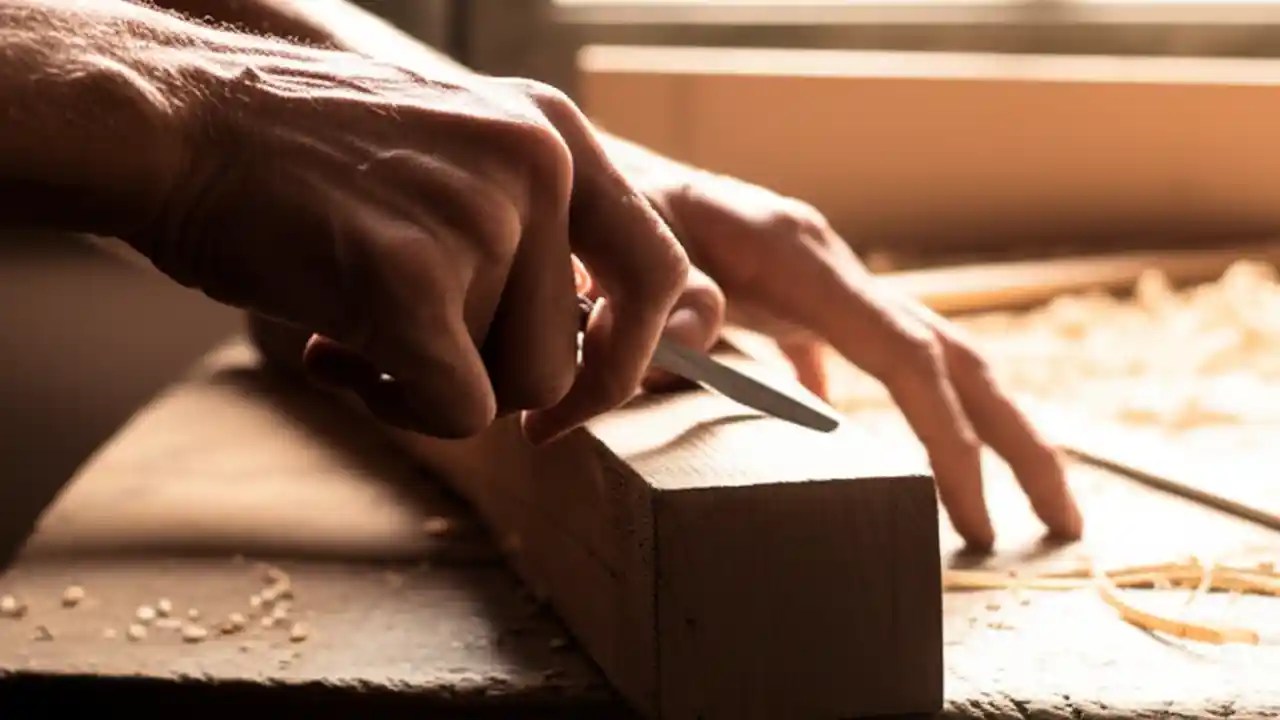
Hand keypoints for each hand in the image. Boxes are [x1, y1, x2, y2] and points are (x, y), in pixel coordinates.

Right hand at [128, 28, 686, 440]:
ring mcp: (480, 219)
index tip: (576, 396)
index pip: (659, 271)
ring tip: (356, 330)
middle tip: (424, 362)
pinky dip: (398, 406)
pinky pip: (457, 411)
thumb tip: (584, 361)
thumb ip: (527, 242)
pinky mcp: (414, 279)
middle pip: (568, 358)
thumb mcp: (455, 167)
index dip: (629, 354)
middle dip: (499, 384)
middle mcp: (537, 167)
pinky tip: (332, 350)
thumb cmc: (309, 164)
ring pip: (513, 391)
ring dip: (435, 386)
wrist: (182, 123)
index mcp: (554, 136)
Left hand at [607, 141, 1081, 548]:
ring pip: (929, 359)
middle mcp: (833, 269)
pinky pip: (870, 361)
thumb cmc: (617, 214)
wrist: (607, 178)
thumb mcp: (636, 251)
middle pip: (955, 357)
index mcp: (802, 258)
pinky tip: (880, 463)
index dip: (949, 436)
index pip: (906, 355)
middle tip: (1065, 521)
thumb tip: (707, 334)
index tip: (978, 517)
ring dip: (977, 431)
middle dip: (1017, 439)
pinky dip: (895, 411)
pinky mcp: (802, 302)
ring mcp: (825, 286)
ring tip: (1004, 507)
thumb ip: (671, 297)